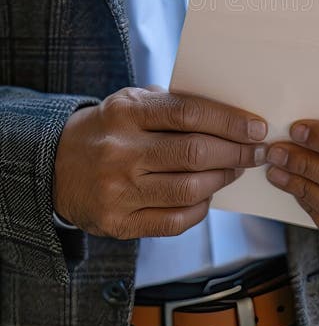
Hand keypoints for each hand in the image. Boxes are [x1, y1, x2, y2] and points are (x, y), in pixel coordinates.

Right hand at [53, 87, 266, 238]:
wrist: (55, 166)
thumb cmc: (110, 129)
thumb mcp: (132, 102)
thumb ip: (173, 106)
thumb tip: (232, 118)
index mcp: (127, 112)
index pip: (189, 112)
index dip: (229, 121)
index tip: (256, 128)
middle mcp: (121, 150)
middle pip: (195, 152)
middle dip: (236, 152)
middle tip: (256, 152)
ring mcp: (118, 189)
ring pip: (190, 189)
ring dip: (222, 179)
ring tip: (235, 170)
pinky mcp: (119, 222)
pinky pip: (175, 220)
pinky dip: (200, 208)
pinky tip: (207, 196)